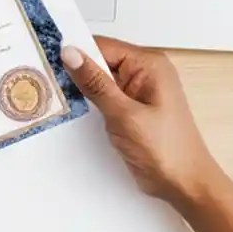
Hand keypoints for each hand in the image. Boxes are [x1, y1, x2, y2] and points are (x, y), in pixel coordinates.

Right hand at [61, 35, 221, 209]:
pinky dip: (90, 103)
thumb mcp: (124, 115)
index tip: (47, 60)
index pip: (103, 46)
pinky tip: (73, 110)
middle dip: (76, 72)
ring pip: (100, 80)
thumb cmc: (166, 151)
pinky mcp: (132, 109)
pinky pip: (105, 97)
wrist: (185, 185)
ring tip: (56, 96)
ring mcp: (138, 92)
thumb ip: (95, 83)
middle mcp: (145, 72)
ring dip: (81, 89)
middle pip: (100, 61)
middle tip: (47, 80)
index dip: (76, 52)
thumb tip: (71, 53)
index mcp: (149, 64)